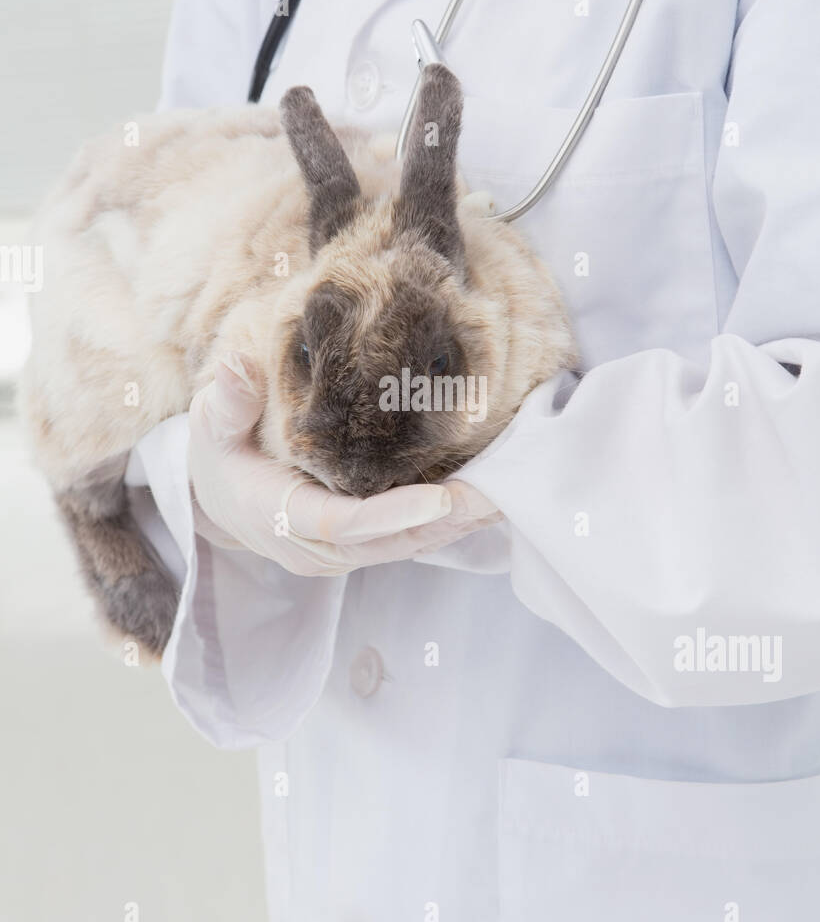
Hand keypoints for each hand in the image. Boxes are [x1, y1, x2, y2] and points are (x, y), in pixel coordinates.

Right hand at [187, 353, 501, 575]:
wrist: (215, 500)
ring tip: (505, 498)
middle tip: (499, 494)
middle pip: (388, 542)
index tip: (442, 499)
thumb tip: (235, 366)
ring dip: (455, 527)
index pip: (341, 522)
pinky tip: (485, 504)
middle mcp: (312, 547)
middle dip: (446, 522)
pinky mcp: (355, 550)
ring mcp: (336, 554)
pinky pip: (404, 542)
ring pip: (403, 546)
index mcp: (276, 515)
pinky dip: (445, 526)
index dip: (393, 513)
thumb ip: (227, 399)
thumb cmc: (219, 453)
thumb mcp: (212, 422)